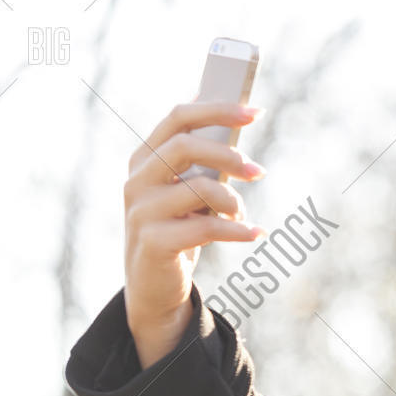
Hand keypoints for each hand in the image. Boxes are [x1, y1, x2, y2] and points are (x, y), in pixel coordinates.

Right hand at [122, 100, 265, 367]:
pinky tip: (254, 234)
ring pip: (199, 188)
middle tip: (258, 172)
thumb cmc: (178, 229)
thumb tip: (234, 123)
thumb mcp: (187, 191)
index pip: (178, 118)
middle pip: (185, 146)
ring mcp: (141, 211)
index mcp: (144, 158)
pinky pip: (205, 228)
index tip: (255, 112)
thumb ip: (202, 163)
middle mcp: (137, 180)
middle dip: (228, 155)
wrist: (154, 286)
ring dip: (232, 202)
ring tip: (240, 216)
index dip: (218, 110)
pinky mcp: (153, 242)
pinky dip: (237, 230)